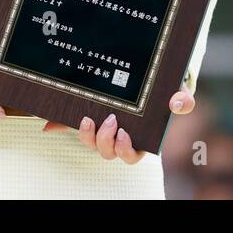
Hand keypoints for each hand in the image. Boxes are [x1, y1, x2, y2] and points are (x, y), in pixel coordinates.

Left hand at [41, 88, 195, 162]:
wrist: (148, 77)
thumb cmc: (163, 91)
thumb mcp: (176, 92)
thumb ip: (183, 99)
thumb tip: (178, 103)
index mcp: (139, 138)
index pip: (130, 155)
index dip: (125, 150)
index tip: (123, 134)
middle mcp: (119, 138)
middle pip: (108, 152)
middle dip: (105, 142)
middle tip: (110, 122)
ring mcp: (102, 128)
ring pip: (91, 143)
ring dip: (88, 136)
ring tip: (88, 119)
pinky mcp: (87, 115)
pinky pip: (71, 125)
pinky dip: (60, 125)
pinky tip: (50, 124)